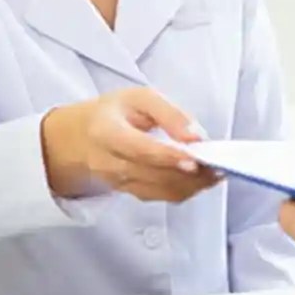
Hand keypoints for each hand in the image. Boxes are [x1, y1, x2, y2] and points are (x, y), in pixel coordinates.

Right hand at [42, 87, 221, 202]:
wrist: (75, 140)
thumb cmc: (110, 114)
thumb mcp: (136, 98)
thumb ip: (169, 113)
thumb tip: (197, 137)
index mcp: (107, 133)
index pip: (139, 150)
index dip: (168, 157)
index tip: (196, 158)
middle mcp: (110, 163)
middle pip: (154, 175)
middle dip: (190, 174)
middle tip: (219, 166)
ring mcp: (119, 183)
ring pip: (160, 191)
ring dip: (192, 185)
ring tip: (216, 173)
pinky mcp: (130, 192)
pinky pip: (161, 196)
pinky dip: (185, 190)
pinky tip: (202, 181)